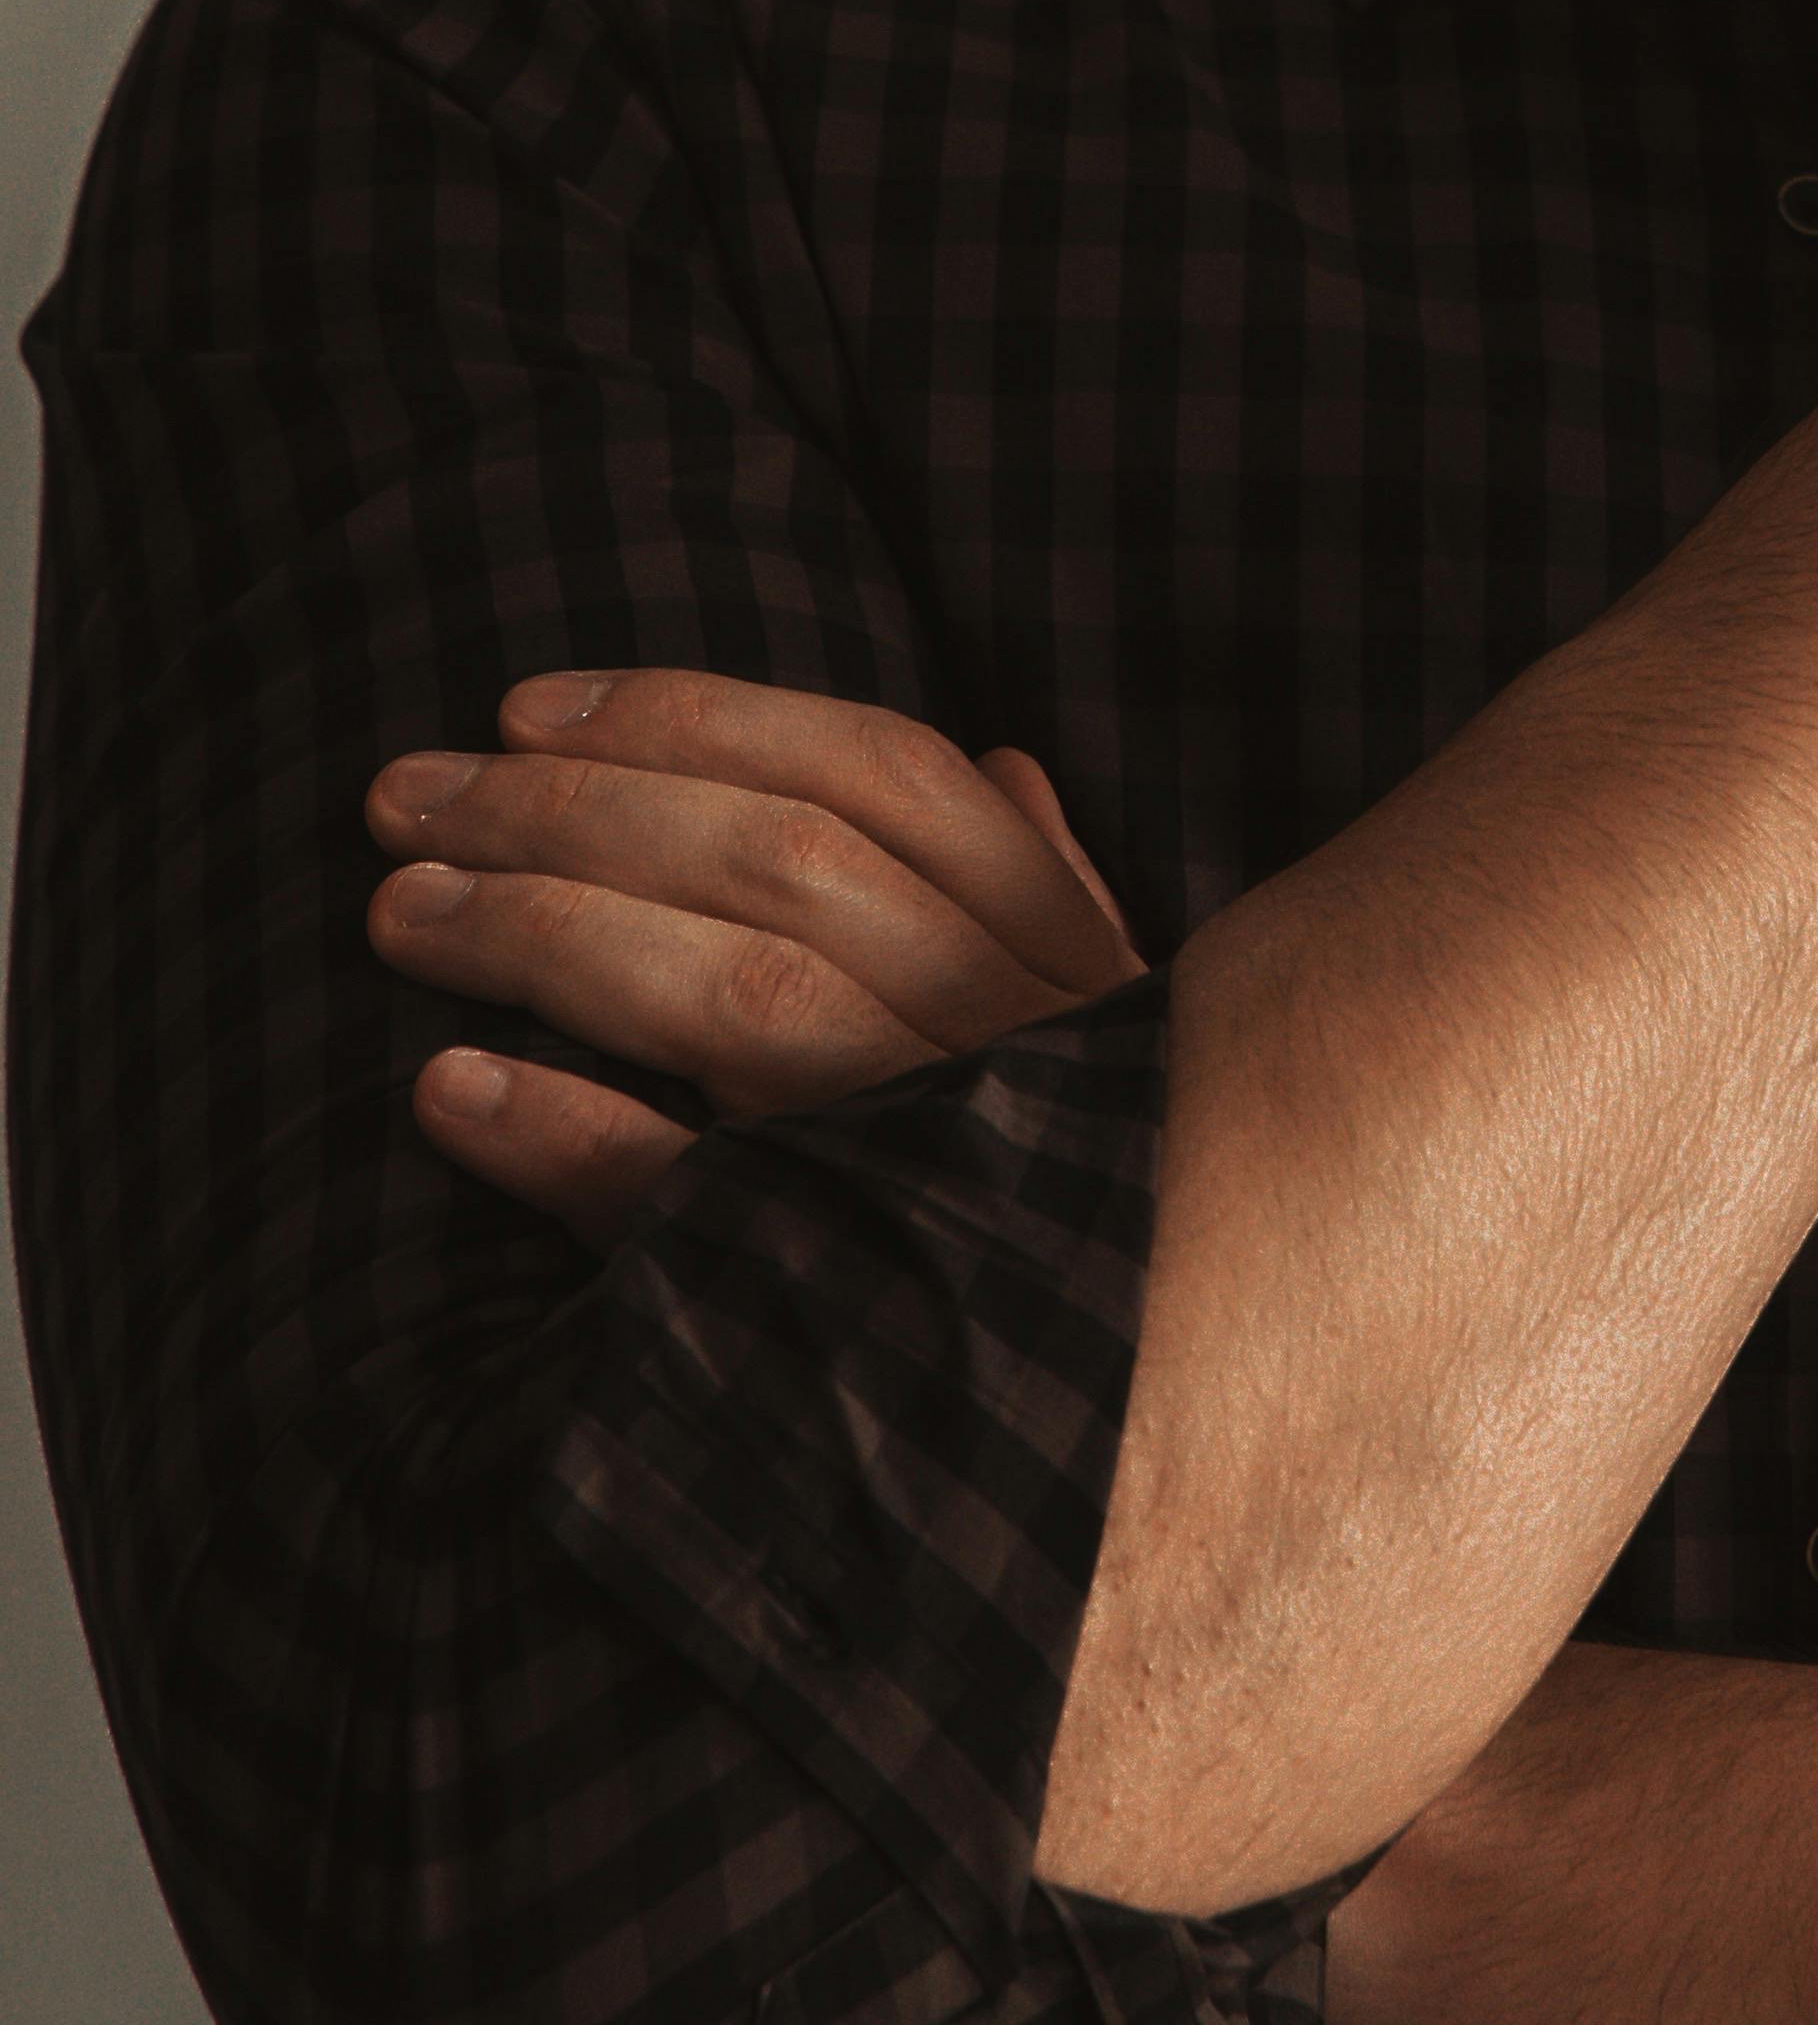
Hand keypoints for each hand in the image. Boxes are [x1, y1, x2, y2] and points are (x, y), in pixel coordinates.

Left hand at [363, 672, 1146, 1242]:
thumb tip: (1005, 764)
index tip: (529, 710)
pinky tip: (453, 1091)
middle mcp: (1000, 1019)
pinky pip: (697, 1195)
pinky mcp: (852, 1283)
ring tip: (400, 913)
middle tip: (405, 797)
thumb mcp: (1108, 1019)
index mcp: (1051, 940)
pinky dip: (570, 1137)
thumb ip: (1048, 888)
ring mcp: (931, 1145)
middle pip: (778, 861)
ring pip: (739, 994)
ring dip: (548, 938)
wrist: (1152, 1373)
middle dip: (572, 809)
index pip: (874, 771)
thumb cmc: (1100, 1176)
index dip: (699, 721)